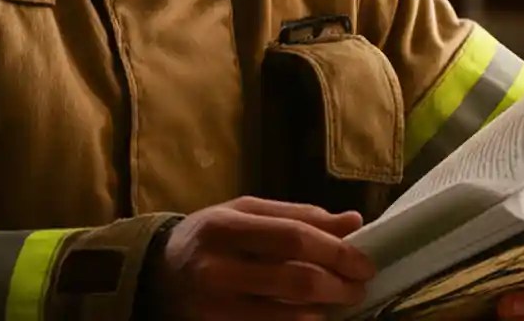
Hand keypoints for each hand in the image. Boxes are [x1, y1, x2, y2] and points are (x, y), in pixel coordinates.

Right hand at [154, 195, 377, 319]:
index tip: (364, 263)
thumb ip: (298, 215)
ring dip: (323, 311)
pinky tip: (311, 317)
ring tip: (338, 303)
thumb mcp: (246, 213)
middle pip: (295, 280)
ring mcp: (215, 307)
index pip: (293, 237)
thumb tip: (353, 221)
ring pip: (287, 316)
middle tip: (358, 288)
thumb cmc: (212, 237)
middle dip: (337, 286)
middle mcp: (216, 268)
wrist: (158, 274)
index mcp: (224, 226)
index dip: (336, 251)